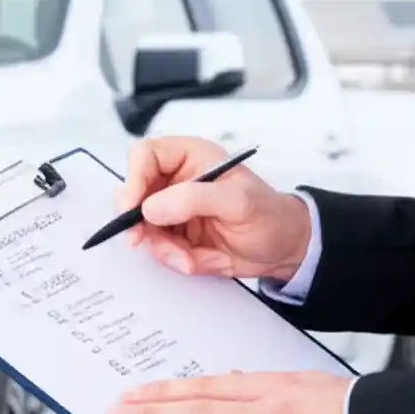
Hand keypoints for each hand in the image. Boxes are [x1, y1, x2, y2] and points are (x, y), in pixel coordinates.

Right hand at [120, 137, 311, 280]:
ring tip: (191, 257)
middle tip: (143, 240)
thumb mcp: (238, 203)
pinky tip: (197, 259)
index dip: (133, 178)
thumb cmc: (269, 216)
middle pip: (132, 192)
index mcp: (190, 157)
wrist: (282, 250)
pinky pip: (155, 246)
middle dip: (140, 222)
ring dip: (162, 247)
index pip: (145, 155)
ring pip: (141, 226)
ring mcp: (170, 208)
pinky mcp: (172, 233)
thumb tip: (150, 208)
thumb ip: (194, 200)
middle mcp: (175, 180)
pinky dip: (172, 258)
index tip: (132, 207)